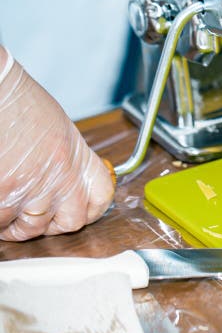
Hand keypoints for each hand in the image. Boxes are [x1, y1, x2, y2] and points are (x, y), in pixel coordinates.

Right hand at [0, 47, 114, 240]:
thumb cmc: (16, 103)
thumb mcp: (56, 131)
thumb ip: (64, 160)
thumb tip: (59, 182)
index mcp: (77, 157)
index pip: (101, 198)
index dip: (89, 209)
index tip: (76, 210)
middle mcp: (62, 177)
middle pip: (70, 223)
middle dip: (51, 223)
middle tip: (31, 213)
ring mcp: (33, 189)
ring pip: (32, 229)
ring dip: (17, 223)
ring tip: (4, 204)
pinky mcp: (3, 196)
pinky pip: (2, 224)